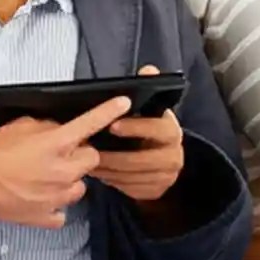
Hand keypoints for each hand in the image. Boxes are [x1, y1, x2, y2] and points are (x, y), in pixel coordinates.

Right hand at [0, 96, 130, 228]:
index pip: (90, 123)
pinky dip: (53, 204)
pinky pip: (61, 211)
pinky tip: (39, 196)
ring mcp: (59, 195)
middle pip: (91, 158)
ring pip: (80, 187)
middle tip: (60, 154)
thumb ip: (44, 126)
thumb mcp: (18, 126)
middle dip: (80, 154)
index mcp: (56, 144)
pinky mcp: (49, 214)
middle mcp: (63, 170)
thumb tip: (56, 129)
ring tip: (46, 177)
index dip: (108, 111)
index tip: (123, 104)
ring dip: (68, 180)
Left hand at [90, 66, 182, 201]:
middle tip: (90, 149)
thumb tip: (149, 69)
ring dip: (108, 169)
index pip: (158, 129)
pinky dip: (111, 181)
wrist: (161, 161)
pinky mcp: (156, 190)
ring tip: (86, 160)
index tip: (111, 125)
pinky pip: (130, 188)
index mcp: (171, 131)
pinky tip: (97, 172)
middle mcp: (173, 155)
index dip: (135, 127)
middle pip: (142, 159)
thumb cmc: (146, 129)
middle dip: (114, 155)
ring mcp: (167, 176)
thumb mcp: (147, 109)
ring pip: (133, 175)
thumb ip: (146, 88)